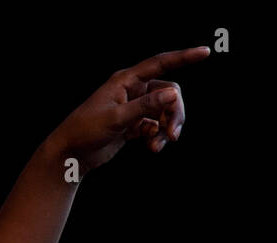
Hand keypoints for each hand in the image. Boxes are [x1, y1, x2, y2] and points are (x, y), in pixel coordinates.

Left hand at [50, 46, 208, 176]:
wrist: (71, 154)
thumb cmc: (86, 131)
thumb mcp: (116, 118)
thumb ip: (145, 106)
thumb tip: (174, 93)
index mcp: (126, 80)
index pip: (160, 63)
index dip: (184, 57)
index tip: (205, 53)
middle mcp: (132, 91)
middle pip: (169, 93)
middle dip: (174, 112)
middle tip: (172, 134)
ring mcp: (134, 108)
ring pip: (164, 111)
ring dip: (167, 127)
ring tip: (158, 145)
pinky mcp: (134, 125)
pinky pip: (156, 126)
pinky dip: (158, 136)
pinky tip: (152, 148)